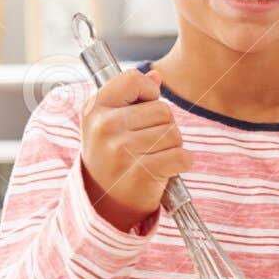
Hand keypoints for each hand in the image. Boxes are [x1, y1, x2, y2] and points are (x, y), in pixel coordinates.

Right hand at [80, 69, 191, 231]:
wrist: (103, 203)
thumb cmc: (110, 157)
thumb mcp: (108, 124)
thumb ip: (131, 97)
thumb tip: (156, 76)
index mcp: (95, 108)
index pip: (133, 79)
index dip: (148, 92)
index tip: (143, 109)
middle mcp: (105, 127)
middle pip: (163, 109)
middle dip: (164, 126)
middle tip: (147, 144)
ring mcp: (121, 150)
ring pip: (174, 133)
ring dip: (172, 146)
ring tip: (152, 157)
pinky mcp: (141, 173)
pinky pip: (182, 156)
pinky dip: (183, 163)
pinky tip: (167, 169)